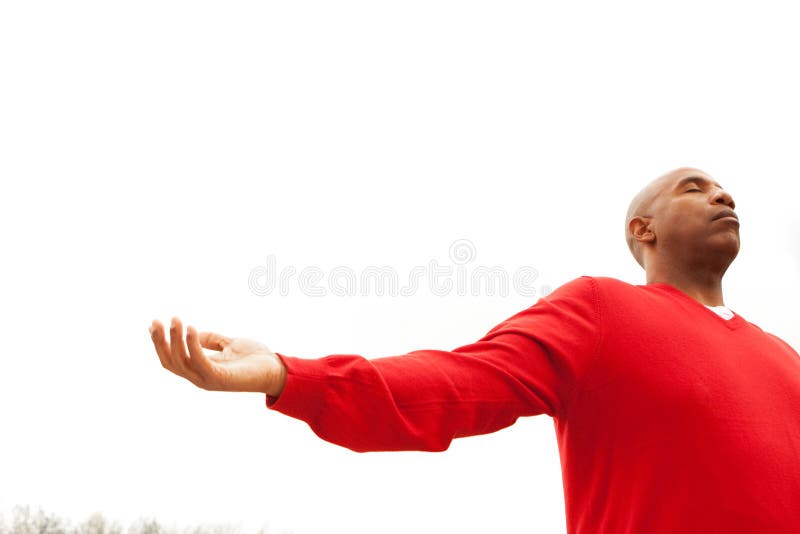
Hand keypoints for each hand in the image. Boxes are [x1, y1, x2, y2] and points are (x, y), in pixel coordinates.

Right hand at [149, 317, 286, 395]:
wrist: (277, 370)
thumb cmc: (256, 359)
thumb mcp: (230, 344)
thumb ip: (212, 340)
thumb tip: (193, 332)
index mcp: (200, 370)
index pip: (172, 359)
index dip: (160, 343)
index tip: (153, 324)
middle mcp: (200, 378)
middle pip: (171, 362)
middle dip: (161, 342)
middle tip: (157, 321)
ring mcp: (208, 380)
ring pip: (181, 362)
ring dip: (175, 340)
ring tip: (175, 321)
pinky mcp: (220, 379)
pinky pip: (200, 361)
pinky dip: (193, 345)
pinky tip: (192, 328)